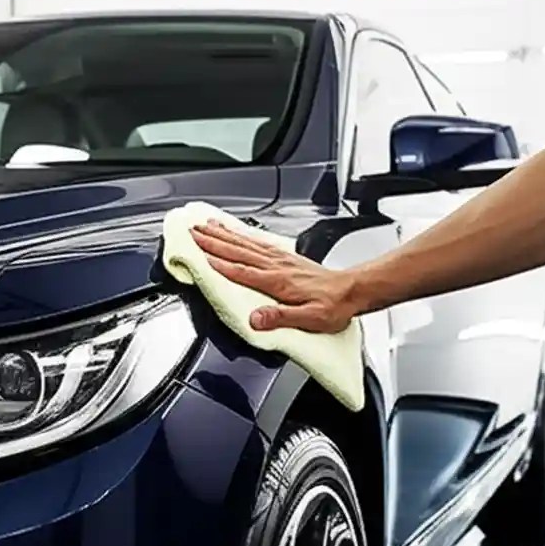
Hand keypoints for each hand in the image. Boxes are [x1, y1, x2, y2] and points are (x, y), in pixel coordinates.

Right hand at [190, 219, 362, 332]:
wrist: (352, 292)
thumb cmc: (332, 307)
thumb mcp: (309, 319)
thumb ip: (280, 318)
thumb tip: (255, 319)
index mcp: (278, 282)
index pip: (242, 271)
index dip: (220, 264)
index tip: (200, 255)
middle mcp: (277, 266)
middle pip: (238, 251)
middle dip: (213, 241)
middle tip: (193, 231)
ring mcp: (281, 259)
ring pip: (246, 243)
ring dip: (224, 234)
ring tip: (207, 226)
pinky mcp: (286, 257)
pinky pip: (259, 242)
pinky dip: (243, 235)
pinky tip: (235, 231)